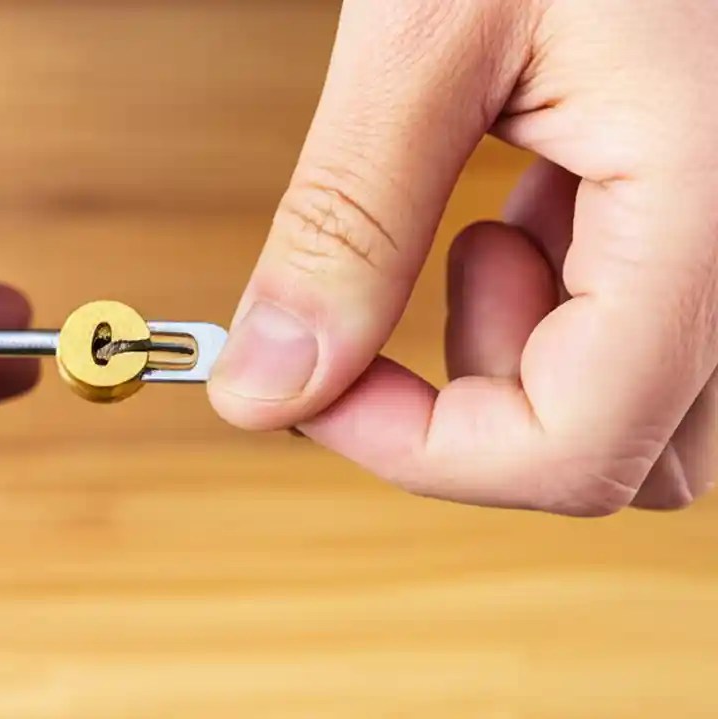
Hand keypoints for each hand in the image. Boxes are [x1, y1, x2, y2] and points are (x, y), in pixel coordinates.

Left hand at [209, 0, 717, 514]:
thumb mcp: (430, 35)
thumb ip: (349, 224)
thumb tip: (268, 383)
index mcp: (711, 211)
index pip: (572, 450)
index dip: (417, 450)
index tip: (310, 391)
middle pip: (615, 454)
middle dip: (480, 401)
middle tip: (426, 264)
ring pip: (642, 408)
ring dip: (531, 351)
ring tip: (498, 200)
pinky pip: (654, 324)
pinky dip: (569, 293)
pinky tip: (538, 178)